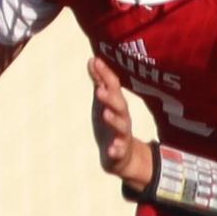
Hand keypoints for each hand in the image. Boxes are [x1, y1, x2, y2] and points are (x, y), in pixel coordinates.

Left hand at [88, 52, 149, 183]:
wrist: (123, 156)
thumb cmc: (111, 123)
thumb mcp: (104, 102)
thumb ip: (100, 82)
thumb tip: (93, 59)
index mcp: (116, 105)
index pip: (113, 86)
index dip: (105, 74)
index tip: (96, 61)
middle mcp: (122, 118)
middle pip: (119, 105)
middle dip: (110, 97)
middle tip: (100, 90)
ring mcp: (122, 135)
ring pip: (121, 127)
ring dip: (114, 120)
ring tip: (105, 114)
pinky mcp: (119, 152)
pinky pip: (119, 151)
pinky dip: (116, 150)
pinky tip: (112, 149)